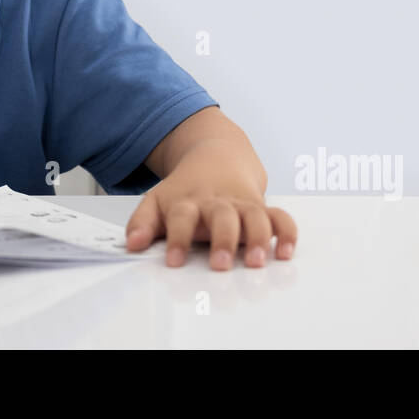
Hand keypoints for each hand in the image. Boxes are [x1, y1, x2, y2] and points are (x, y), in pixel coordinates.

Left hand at [123, 141, 296, 269]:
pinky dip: (287, 232)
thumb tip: (132, 244)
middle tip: (220, 264)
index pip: (181, 217)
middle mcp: (217, 202)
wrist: (216, 154)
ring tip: (256, 261)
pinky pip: (280, 216)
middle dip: (222, 240)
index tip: (174, 261)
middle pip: (222, 216)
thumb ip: (142, 223)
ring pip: (254, 216)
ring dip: (258, 238)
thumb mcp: (157, 201)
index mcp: (189, 201)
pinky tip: (285, 252)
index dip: (177, 238)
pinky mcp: (262, 207)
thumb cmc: (186, 189)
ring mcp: (242, 204)